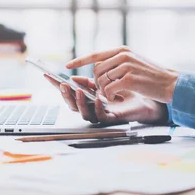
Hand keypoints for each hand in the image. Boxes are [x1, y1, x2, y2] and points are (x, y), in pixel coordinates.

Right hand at [44, 75, 167, 124]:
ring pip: (84, 113)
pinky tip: (98, 99)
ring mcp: (101, 115)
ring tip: (78, 91)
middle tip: (63, 85)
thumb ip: (90, 80)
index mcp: (88, 96)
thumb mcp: (106, 80)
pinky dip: (98, 108)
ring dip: (80, 102)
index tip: (46, 75)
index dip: (56, 85)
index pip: (69, 92)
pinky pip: (101, 117)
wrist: (148, 95)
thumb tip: (73, 77)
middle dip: (66, 95)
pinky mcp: (113, 119)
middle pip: (72, 105)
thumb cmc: (128, 87)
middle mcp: (92, 107)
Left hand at [66, 47, 178, 103]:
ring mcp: (126, 66)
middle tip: (107, 91)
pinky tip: (117, 98)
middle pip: (96, 70)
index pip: (95, 54)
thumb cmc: (152, 76)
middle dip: (97, 83)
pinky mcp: (130, 79)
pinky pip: (109, 89)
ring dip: (104, 91)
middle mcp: (123, 55)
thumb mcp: (134, 62)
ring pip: (101, 80)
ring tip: (115, 95)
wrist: (170, 83)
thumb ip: (117, 62)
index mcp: (122, 50)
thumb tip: (98, 68)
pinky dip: (110, 96)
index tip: (67, 66)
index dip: (80, 61)